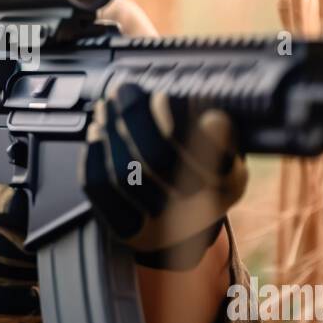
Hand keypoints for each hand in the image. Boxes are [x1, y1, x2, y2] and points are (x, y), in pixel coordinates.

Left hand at [81, 83, 248, 268]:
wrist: (191, 221)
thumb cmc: (203, 166)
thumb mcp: (222, 144)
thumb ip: (210, 127)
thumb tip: (196, 113)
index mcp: (229, 182)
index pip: (207, 150)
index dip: (185, 122)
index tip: (164, 93)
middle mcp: (198, 211)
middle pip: (158, 158)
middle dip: (134, 116)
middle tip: (122, 90)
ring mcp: (164, 226)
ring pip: (125, 174)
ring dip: (110, 132)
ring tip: (105, 106)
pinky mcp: (131, 231)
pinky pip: (102, 191)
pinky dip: (93, 157)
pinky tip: (94, 133)